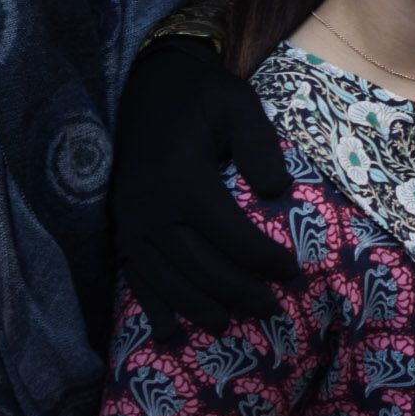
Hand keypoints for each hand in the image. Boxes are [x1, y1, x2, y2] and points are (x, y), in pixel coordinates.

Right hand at [113, 33, 302, 340]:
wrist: (150, 83)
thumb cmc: (202, 96)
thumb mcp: (239, 107)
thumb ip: (260, 148)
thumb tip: (277, 194)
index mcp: (185, 182)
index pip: (233, 238)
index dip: (266, 261)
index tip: (294, 273)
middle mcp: (153, 210)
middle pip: (201, 270)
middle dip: (240, 294)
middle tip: (271, 309)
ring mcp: (131, 223)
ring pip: (168, 283)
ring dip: (199, 309)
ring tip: (228, 326)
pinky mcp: (120, 227)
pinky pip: (135, 278)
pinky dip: (153, 308)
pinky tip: (169, 332)